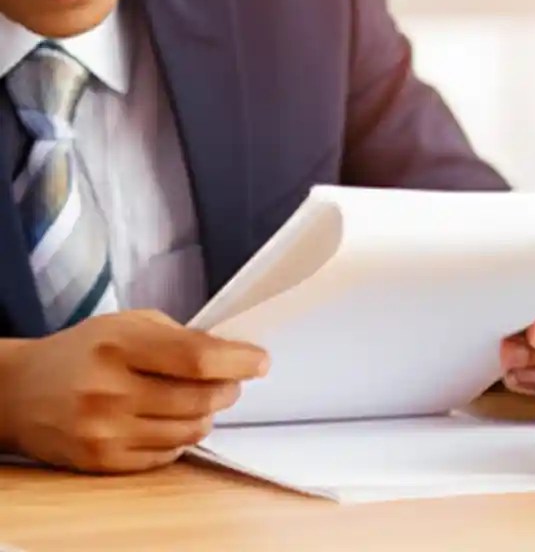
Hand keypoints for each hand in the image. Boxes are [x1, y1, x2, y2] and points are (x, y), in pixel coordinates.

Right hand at [0, 309, 268, 473]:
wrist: (20, 392)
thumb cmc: (85, 351)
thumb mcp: (127, 324)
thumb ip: (181, 336)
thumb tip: (234, 354)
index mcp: (119, 346)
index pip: (198, 358)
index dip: (238, 361)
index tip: (260, 361)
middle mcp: (110, 391)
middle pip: (202, 399)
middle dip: (229, 388)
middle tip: (230, 381)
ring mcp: (105, 431)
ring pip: (191, 430)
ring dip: (208, 413)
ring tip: (200, 399)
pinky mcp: (102, 461)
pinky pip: (169, 454)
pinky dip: (181, 435)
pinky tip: (169, 419)